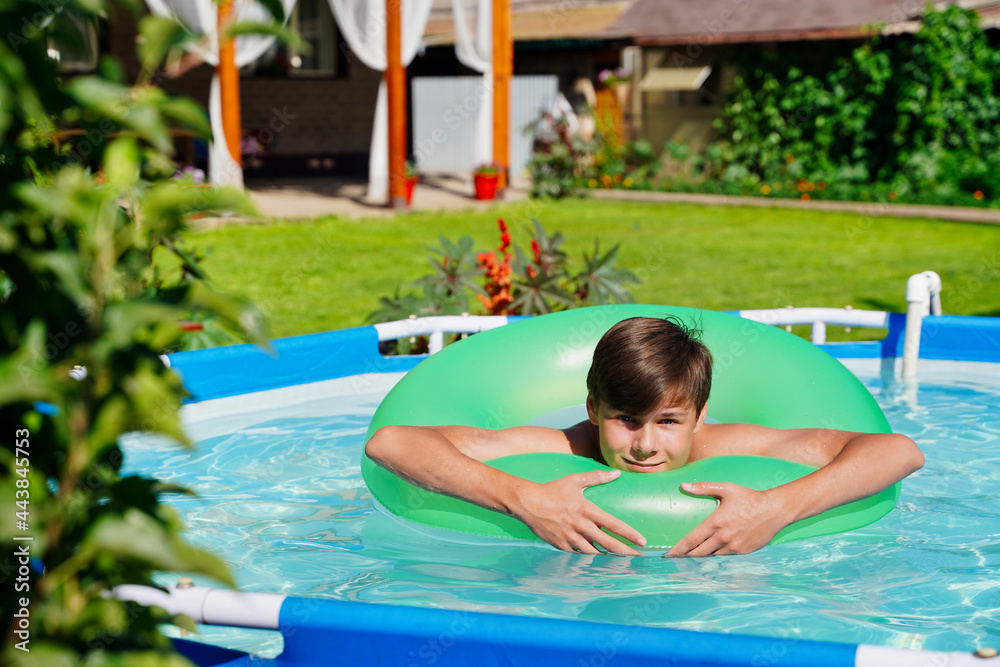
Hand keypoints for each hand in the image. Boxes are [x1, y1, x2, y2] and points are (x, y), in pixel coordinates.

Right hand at [515, 470, 646, 555]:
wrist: (528, 503)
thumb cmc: (553, 490)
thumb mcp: (575, 480)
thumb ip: (597, 477)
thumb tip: (616, 473)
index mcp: (587, 510)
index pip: (614, 525)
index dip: (629, 534)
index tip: (642, 541)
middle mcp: (580, 526)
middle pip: (608, 543)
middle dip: (626, 552)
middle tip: (639, 559)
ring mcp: (570, 538)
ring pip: (594, 553)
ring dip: (609, 559)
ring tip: (622, 563)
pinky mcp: (561, 546)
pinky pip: (578, 555)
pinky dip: (589, 559)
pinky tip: (599, 563)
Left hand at [666, 482, 788, 556]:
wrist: (774, 509)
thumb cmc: (748, 497)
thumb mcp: (725, 489)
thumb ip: (703, 488)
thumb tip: (684, 485)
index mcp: (715, 522)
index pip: (692, 540)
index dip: (678, 549)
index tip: (668, 555)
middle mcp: (723, 537)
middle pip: (699, 553)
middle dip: (685, 558)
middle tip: (675, 560)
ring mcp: (734, 546)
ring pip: (711, 558)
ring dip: (700, 560)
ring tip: (689, 561)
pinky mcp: (743, 552)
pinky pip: (725, 559)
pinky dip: (716, 559)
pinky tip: (710, 560)